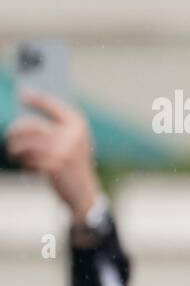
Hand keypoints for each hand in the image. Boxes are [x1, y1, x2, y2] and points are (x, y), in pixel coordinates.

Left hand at [3, 89, 101, 222]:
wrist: (84, 192)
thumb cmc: (73, 164)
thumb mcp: (73, 141)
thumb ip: (58, 124)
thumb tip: (29, 103)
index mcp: (78, 125)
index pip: (52, 104)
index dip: (36, 98)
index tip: (22, 93)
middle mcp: (72, 134)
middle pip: (31, 125)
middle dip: (15, 132)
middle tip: (9, 138)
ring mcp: (63, 150)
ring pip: (25, 142)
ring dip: (15, 148)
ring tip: (13, 153)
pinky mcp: (54, 165)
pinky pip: (28, 158)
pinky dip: (24, 163)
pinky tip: (28, 167)